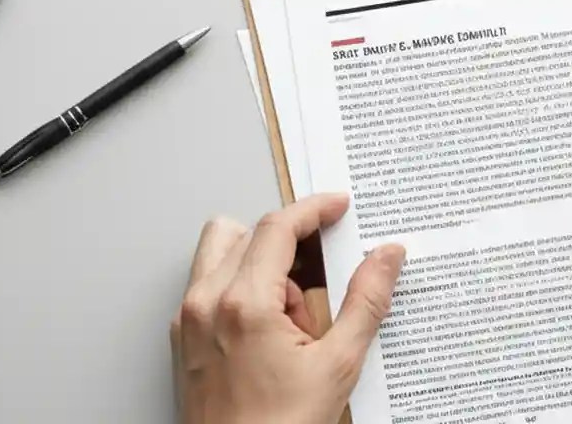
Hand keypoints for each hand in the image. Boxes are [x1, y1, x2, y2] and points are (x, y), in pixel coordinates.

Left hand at [169, 194, 405, 423]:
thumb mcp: (338, 365)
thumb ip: (366, 301)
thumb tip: (386, 257)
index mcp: (243, 303)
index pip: (277, 228)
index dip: (313, 209)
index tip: (337, 207)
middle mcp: (205, 303)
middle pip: (246, 233)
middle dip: (288, 245)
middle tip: (322, 277)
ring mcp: (189, 321)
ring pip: (222, 255)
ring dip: (262, 265)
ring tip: (294, 316)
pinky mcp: (184, 339)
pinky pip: (211, 287)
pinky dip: (243, 290)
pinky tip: (274, 332)